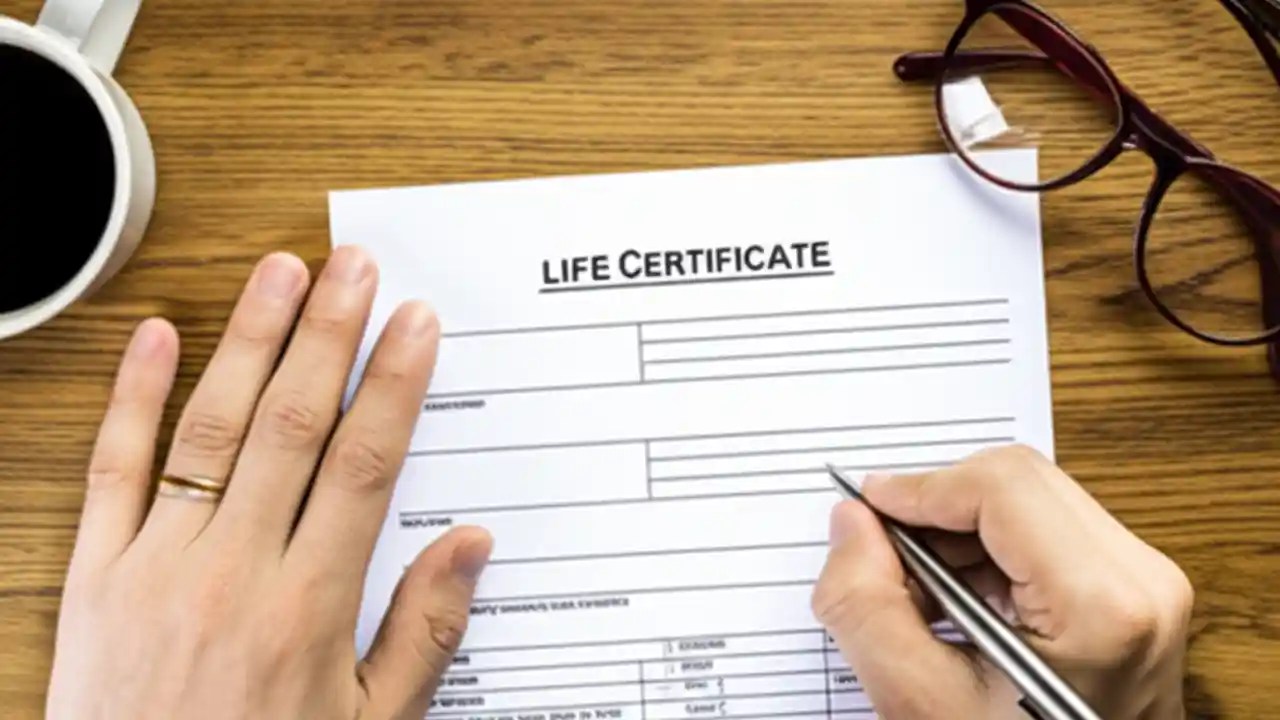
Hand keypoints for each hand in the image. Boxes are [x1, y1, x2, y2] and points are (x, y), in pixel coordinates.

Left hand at [46, 249, 491, 719]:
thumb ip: (423, 633)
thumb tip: (469, 547)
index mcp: (306, 608)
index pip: (363, 466)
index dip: (393, 384)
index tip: (414, 326)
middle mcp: (232, 572)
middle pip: (292, 426)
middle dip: (329, 336)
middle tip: (353, 268)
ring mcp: (156, 567)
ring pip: (210, 429)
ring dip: (250, 342)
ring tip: (279, 274)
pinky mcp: (94, 577)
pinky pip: (113, 471)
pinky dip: (135, 398)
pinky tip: (160, 337)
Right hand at [811, 445, 1192, 719]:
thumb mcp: (924, 706)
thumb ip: (868, 608)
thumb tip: (852, 524)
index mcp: (1102, 606)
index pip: (1001, 486)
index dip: (921, 488)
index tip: (868, 510)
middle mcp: (1141, 580)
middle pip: (1018, 481)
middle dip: (937, 506)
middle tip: (884, 552)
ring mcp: (1146, 583)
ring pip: (1031, 499)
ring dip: (958, 530)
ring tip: (918, 593)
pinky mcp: (1134, 590)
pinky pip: (1048, 531)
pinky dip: (987, 551)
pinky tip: (956, 601)